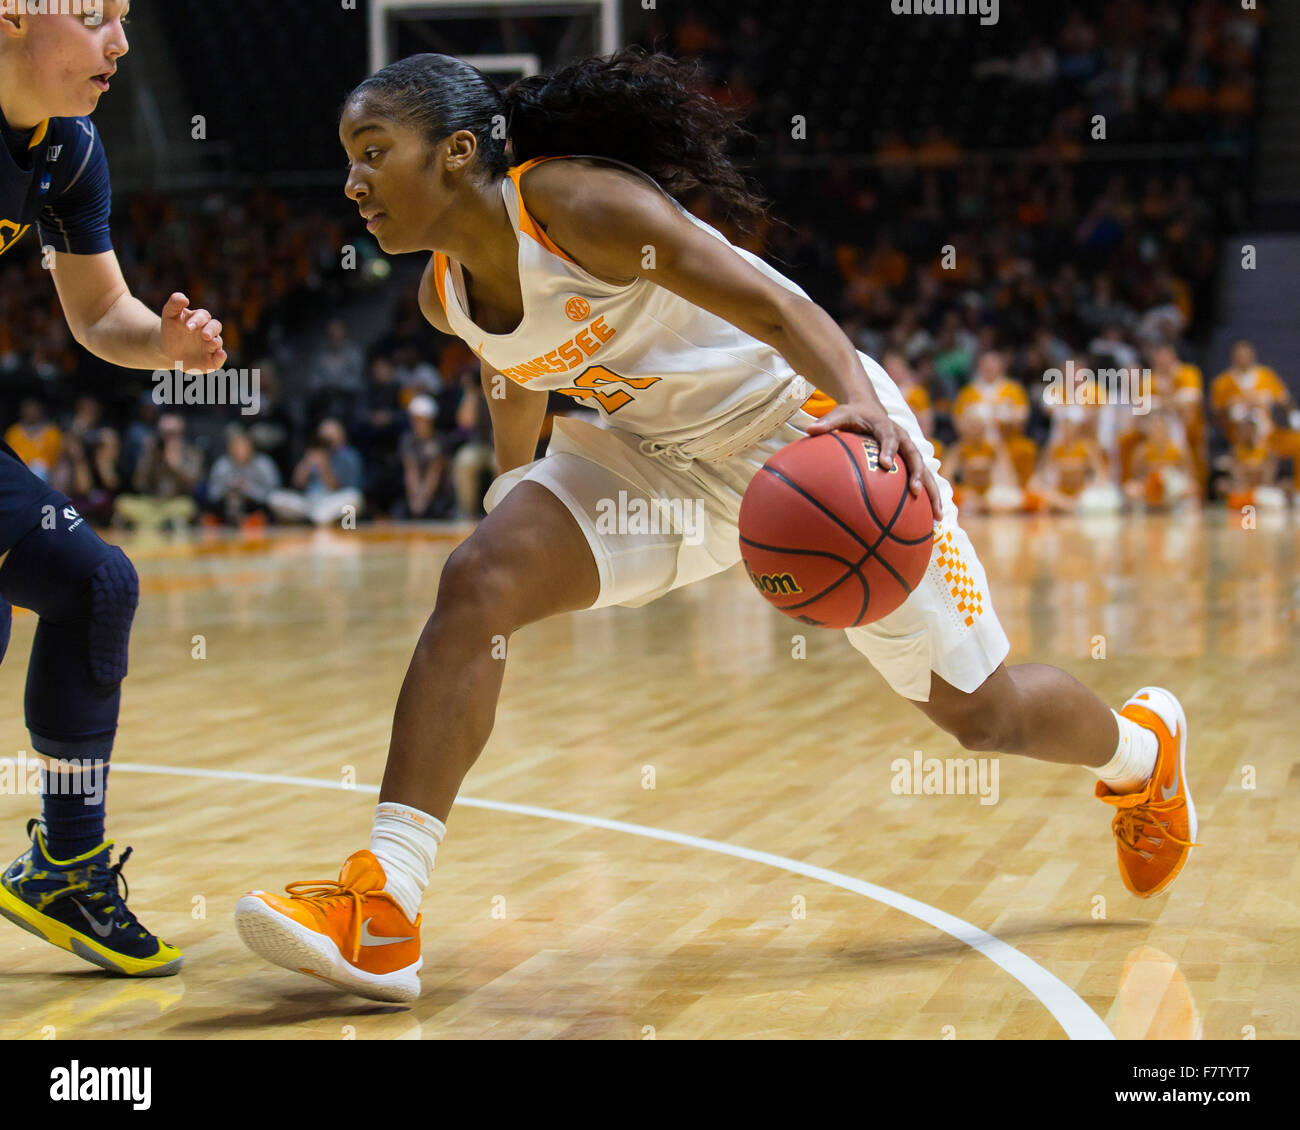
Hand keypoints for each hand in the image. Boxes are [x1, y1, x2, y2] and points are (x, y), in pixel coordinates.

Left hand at [160, 293, 226, 371]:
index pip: (203, 316)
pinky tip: (220, 354)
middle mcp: (209, 331)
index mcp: (200, 319)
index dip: (198, 320)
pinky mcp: (211, 360)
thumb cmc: (171, 329)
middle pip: (216, 327)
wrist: (168, 349)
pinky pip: (219, 359)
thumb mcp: (169, 315)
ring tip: (211, 343)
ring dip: (216, 342)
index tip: (187, 327)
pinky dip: (221, 357)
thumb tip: (184, 298)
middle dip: (211, 330)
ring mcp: (211, 346)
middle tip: (205, 335)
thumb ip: (174, 304)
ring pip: (218, 342)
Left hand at [806, 401, 943, 520]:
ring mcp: (910, 451)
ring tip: (937, 516)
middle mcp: (903, 438)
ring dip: (932, 493)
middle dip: (917, 474)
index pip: (889, 438)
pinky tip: (930, 521)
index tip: (886, 465)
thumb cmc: (853, 414)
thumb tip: (809, 430)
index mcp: (887, 427)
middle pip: (916, 456)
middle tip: (915, 492)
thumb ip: (827, 423)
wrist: (870, 407)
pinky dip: (928, 499)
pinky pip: (922, 480)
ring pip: (926, 472)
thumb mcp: (840, 414)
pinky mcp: (912, 462)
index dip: (890, 450)